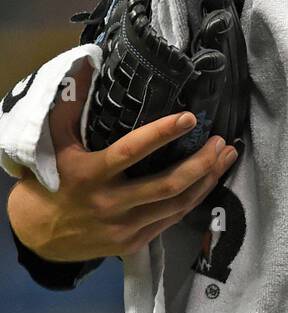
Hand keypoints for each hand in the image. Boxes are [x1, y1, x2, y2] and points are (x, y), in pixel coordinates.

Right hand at [6, 59, 237, 262]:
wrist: (38, 236)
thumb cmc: (51, 182)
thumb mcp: (54, 145)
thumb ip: (69, 110)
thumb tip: (84, 69)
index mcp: (91, 175)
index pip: (131, 152)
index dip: (161, 134)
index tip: (189, 118)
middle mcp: (110, 204)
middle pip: (167, 185)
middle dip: (200, 163)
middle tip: (220, 141)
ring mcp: (124, 227)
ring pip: (176, 205)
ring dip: (206, 180)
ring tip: (226, 157)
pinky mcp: (133, 243)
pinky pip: (171, 220)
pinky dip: (194, 200)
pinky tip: (209, 181)